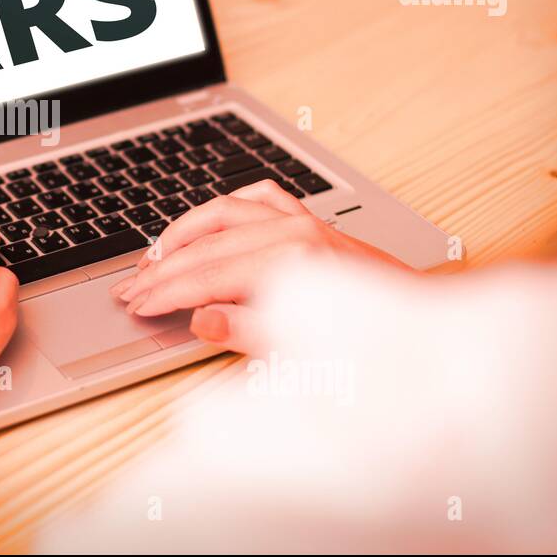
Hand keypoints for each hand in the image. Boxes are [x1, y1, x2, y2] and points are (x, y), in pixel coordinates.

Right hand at [109, 179, 408, 340]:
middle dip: (160, 268)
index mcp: (289, 265)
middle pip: (206, 245)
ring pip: (223, 211)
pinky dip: (228, 206)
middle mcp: (294, 233)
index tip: (136, 307)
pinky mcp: (311, 220)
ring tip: (152, 256)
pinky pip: (260, 197)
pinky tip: (208, 222)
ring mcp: (303, 222)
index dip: (163, 293)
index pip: (204, 277)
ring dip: (182, 233)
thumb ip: (243, 332)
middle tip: (129, 289)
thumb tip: (197, 318)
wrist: (427, 337)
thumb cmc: (367, 351)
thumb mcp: (299, 358)